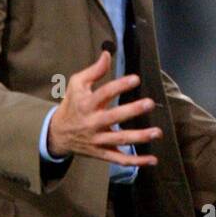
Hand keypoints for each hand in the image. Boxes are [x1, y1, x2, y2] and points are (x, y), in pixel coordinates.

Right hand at [47, 49, 160, 165]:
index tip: (136, 79)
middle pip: (114, 117)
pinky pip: (120, 159)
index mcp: (86, 104)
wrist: (58, 134)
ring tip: (157, 132)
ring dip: (140, 137)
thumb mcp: (76, 84)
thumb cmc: (72, 104)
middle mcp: (92, 122)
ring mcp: (98, 140)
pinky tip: (153, 160)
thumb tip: (107, 54)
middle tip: (149, 103)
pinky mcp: (102, 153)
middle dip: (132, 110)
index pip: (104, 93)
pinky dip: (136, 162)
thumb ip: (94, 70)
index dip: (120, 86)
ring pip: (120, 140)